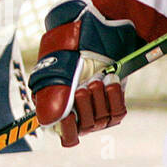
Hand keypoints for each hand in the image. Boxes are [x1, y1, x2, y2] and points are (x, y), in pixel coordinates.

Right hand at [28, 0, 140, 147]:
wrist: (102, 31)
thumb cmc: (75, 46)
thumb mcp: (59, 67)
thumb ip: (51, 94)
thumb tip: (49, 121)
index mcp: (58, 105)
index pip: (66, 135)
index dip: (68, 128)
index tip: (69, 115)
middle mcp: (79, 111)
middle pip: (85, 127)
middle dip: (86, 106)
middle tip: (84, 86)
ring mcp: (97, 108)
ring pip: (101, 120)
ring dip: (100, 99)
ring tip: (98, 78)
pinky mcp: (114, 102)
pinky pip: (117, 113)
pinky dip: (114, 97)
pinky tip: (110, 80)